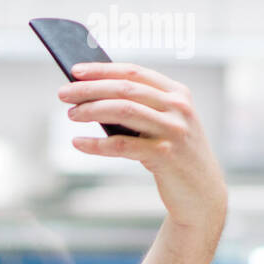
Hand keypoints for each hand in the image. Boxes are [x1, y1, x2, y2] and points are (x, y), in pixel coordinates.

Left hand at [57, 62, 227, 234]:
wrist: (201, 193)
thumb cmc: (174, 156)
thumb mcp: (163, 126)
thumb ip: (140, 110)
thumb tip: (94, 98)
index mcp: (177, 93)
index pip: (134, 72)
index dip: (102, 70)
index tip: (75, 70)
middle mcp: (177, 107)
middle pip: (124, 89)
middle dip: (90, 89)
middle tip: (63, 93)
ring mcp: (173, 130)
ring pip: (123, 111)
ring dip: (91, 110)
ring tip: (71, 114)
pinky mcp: (164, 156)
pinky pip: (121, 146)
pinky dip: (96, 144)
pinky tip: (78, 143)